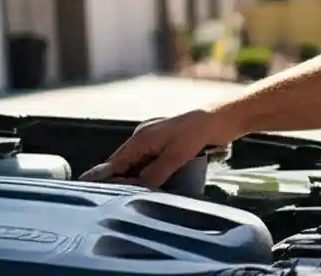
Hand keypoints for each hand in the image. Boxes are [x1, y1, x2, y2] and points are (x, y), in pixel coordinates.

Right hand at [88, 108, 235, 187]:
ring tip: (137, 196)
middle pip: (126, 165)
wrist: (220, 119)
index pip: (116, 162)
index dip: (107, 178)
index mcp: (141, 137)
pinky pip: (151, 164)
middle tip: (121, 200)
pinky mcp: (167, 146)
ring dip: (138, 180)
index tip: (99, 193)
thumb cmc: (197, 133)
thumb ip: (154, 173)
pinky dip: (150, 175)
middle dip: (124, 181)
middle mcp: (145, 139)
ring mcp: (156, 142)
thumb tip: (135, 188)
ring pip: (139, 166)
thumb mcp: (175, 156)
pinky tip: (154, 186)